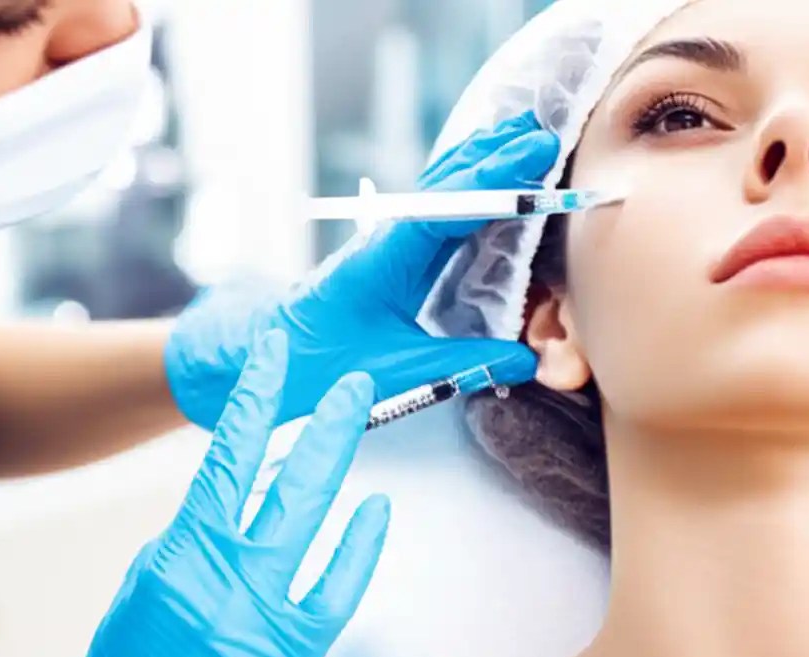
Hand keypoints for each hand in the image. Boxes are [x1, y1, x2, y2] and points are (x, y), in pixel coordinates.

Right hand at [0, 330, 389, 656]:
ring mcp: (264, 606)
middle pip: (284, 474)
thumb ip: (197, 533)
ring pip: (311, 515)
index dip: (253, 397)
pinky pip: (337, 587)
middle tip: (351, 382)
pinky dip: (358, 546)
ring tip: (358, 418)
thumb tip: (236, 499)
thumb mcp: (152, 575)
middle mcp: (228, 567)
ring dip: (337, 458)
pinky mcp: (295, 647)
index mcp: (186, 545)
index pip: (227, 452)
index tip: (271, 356)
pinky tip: (376, 509)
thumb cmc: (135, 654)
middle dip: (321, 421)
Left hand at [166, 111, 560, 427]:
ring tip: (521, 133)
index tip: (530, 156)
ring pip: (439, 191)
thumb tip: (526, 363)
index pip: (442, 211)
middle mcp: (383, 241)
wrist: (266, 355)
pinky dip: (465, 185)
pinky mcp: (390, 253)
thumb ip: (461, 365)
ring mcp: (385, 243)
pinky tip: (484, 172)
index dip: (490, 184)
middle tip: (543, 133)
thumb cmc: (317, 364)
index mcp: (379, 261)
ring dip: (480, 162)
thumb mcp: (394, 372)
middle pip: (444, 188)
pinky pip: (434, 210)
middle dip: (494, 159)